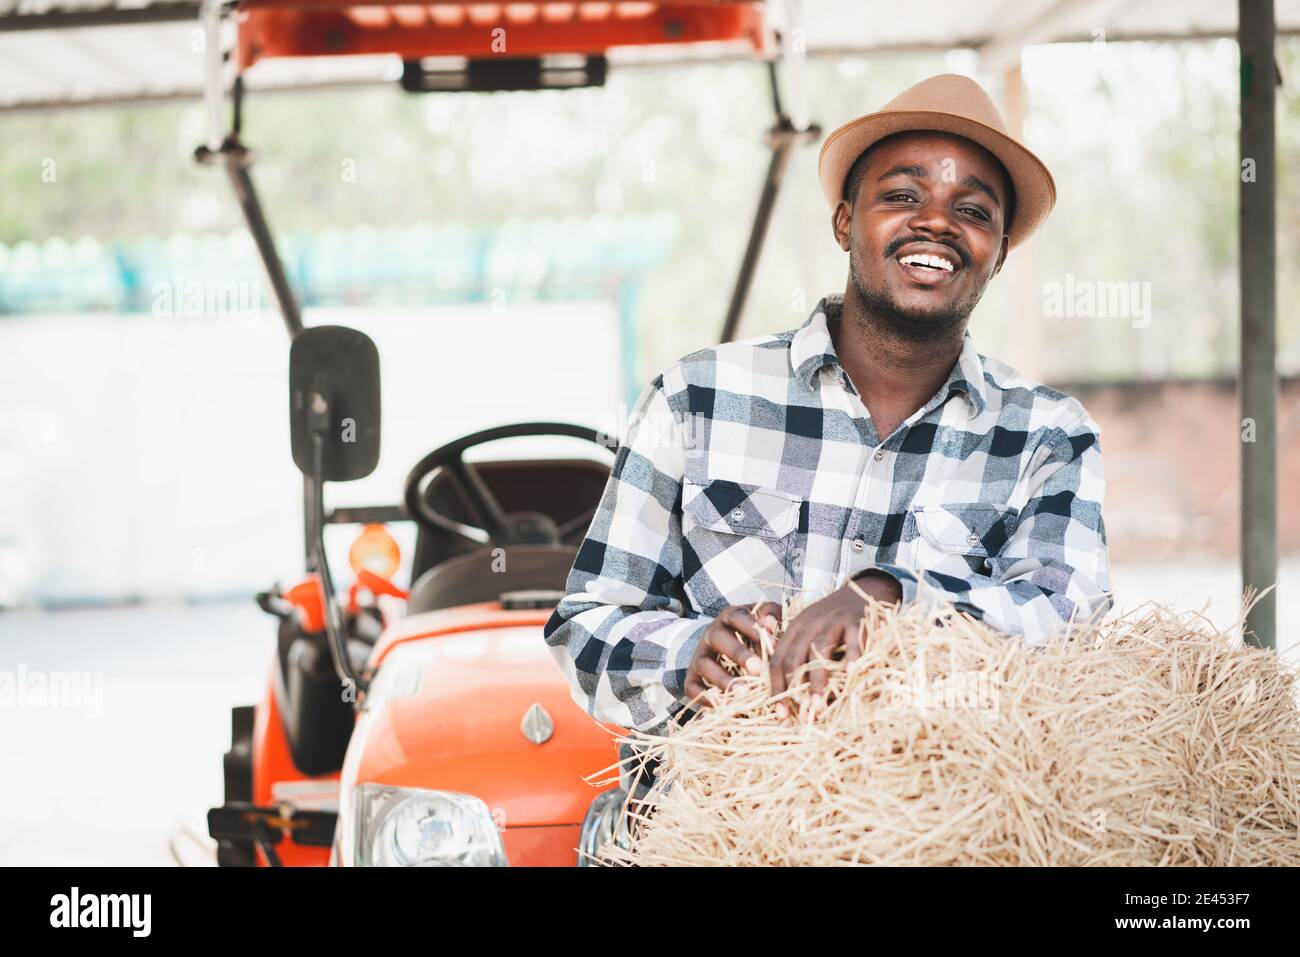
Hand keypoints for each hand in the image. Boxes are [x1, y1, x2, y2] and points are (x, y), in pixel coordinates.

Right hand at [683, 602, 782, 707]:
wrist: (725, 647)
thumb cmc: (753, 634)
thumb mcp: (762, 619)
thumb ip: (770, 615)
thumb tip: (771, 623)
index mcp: (729, 618)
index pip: (737, 617)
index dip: (752, 627)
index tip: (771, 640)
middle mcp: (711, 634)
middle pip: (718, 639)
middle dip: (738, 654)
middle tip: (757, 669)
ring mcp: (699, 655)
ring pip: (704, 664)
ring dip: (722, 679)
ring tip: (744, 693)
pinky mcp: (692, 676)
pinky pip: (691, 686)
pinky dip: (704, 697)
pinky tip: (723, 705)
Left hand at [769, 572, 901, 718]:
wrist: (861, 591)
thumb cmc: (833, 622)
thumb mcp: (810, 632)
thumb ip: (800, 657)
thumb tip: (791, 699)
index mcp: (794, 629)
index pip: (778, 659)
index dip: (776, 687)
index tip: (780, 713)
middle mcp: (809, 624)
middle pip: (794, 657)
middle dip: (794, 689)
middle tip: (801, 715)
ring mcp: (833, 621)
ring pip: (819, 650)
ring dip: (817, 680)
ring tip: (818, 704)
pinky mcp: (856, 620)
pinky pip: (852, 639)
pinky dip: (852, 656)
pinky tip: (851, 674)